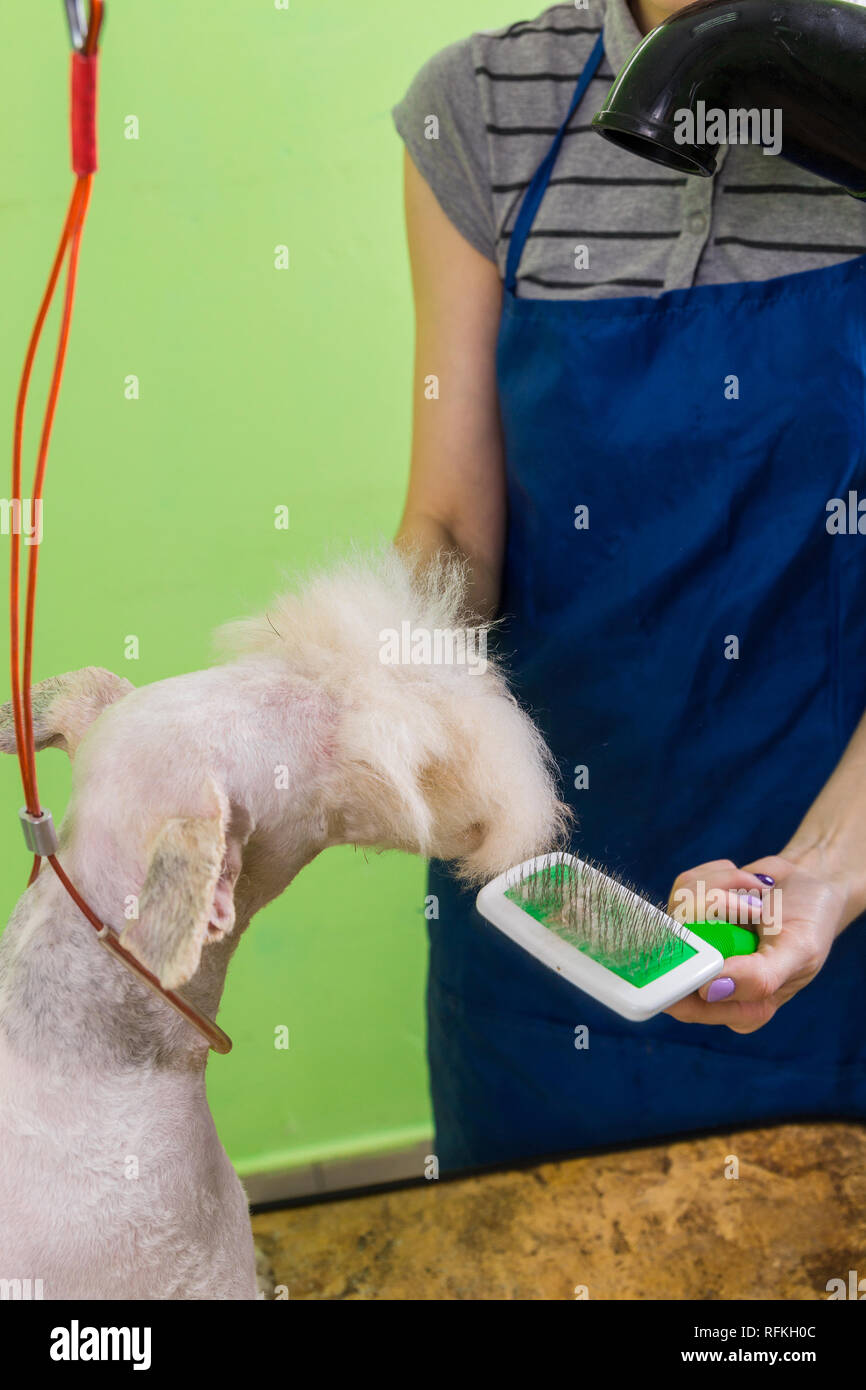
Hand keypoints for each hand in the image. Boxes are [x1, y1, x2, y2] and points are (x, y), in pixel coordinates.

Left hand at [663, 854, 850, 1032]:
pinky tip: (747, 886)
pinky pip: (685, 887)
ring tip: (757, 897)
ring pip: (679, 911)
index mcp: (742, 1006)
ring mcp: (698, 944)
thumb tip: (709, 991)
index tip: (701, 943)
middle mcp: (712, 978)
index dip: (682, 976)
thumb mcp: (797, 952)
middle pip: (676, 951)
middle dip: (715, 913)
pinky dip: (719, 877)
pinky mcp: (689, 912)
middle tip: (753, 907)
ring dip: (723, 891)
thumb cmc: (809, 923)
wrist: (809, 881)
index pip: (689, 1007)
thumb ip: (759, 978)